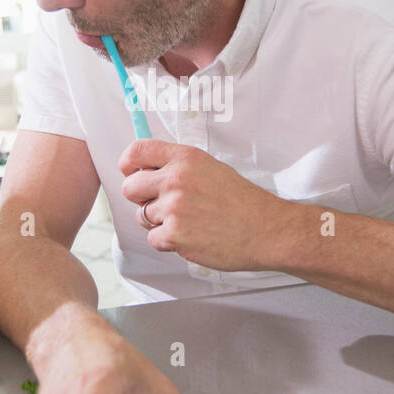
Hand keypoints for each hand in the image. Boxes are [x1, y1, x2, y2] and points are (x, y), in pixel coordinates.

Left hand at [118, 139, 288, 270]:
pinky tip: (190, 236)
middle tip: (160, 204)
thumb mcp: (211, 168)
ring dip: (158, 222)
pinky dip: (168, 242)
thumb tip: (150, 172)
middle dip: (140, 198)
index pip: (137, 152)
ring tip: (187, 222)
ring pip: (142, 216)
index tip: (130, 172)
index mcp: (185, 158)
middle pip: (130, 188)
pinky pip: (154, 239)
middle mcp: (176, 180)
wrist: (266, 230)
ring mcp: (174, 208)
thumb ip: (179, 167)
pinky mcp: (175, 236)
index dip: (128, 164)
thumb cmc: (243, 201)